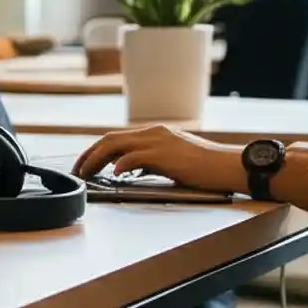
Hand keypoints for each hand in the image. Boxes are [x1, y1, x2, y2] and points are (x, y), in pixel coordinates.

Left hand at [72, 125, 246, 192]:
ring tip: (86, 173)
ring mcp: (159, 141)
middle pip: (109, 139)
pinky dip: (121, 164)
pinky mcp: (166, 154)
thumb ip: (149, 160)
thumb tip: (126, 169)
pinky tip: (114, 174)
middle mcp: (153, 133)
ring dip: (96, 159)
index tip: (83, 163)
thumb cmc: (205, 167)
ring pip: (116, 144)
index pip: (115, 137)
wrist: (230, 165)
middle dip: (88, 154)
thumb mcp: (171, 159)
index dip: (95, 150)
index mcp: (154, 133)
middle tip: (77, 170)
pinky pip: (135, 157)